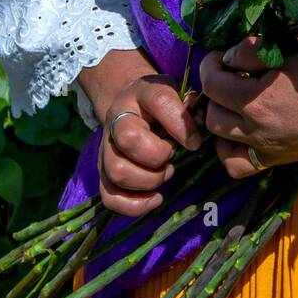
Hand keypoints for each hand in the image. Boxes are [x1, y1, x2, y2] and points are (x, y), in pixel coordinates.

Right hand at [96, 73, 202, 215]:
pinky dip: (135, 205)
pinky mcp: (103, 173)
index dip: (181, 124)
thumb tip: (195, 131)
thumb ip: (190, 108)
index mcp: (141, 93)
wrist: (129, 106)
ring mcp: (106, 148)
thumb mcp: (177, 94)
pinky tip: (156, 198)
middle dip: (158, 156)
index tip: (195, 142)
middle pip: (129, 139)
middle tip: (172, 156)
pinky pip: (110, 197)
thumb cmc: (161, 104)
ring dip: (149, 180)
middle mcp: (117, 118)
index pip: (159, 101)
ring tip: (166, 172)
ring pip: (117, 171)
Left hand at [199, 36, 297, 178]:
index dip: (210, 65)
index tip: (219, 56)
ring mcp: (263, 148)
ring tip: (232, 101)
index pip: (212, 83)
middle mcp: (255, 129)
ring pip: (219, 137)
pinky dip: (229, 149)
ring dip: (219, 116)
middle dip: (214, 90)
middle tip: (227, 75)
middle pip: (212, 111)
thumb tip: (228, 58)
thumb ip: (254, 51)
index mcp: (257, 100)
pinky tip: (238, 134)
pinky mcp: (274, 160)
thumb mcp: (293, 50)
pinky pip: (236, 164)